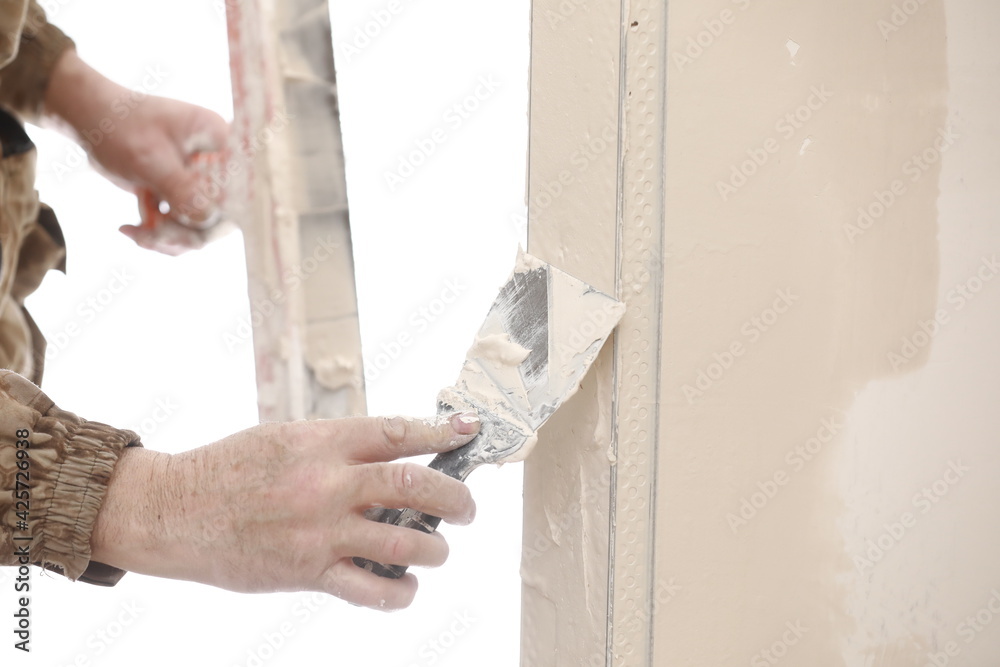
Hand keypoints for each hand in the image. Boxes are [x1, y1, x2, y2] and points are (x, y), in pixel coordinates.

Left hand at [44, 50, 228, 254]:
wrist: (89, 120)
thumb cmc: (120, 128)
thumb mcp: (150, 161)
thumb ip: (182, 190)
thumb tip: (208, 221)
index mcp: (221, 144)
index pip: (240, 189)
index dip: (223, 213)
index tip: (191, 224)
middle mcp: (217, 164)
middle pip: (219, 215)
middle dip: (183, 232)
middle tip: (151, 234)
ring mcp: (199, 180)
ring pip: (198, 227)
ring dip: (167, 237)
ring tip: (136, 232)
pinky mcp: (181, 192)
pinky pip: (181, 227)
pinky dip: (157, 234)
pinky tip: (131, 228)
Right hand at [90, 413, 480, 609]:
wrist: (174, 511)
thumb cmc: (230, 468)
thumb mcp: (286, 438)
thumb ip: (337, 446)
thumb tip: (392, 452)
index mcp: (321, 441)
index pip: (397, 433)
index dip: (441, 433)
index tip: (468, 432)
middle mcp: (326, 483)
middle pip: (412, 485)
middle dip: (454, 498)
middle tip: (467, 508)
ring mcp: (319, 530)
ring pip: (402, 543)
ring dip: (434, 549)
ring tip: (439, 549)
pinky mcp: (307, 571)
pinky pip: (369, 590)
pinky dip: (399, 593)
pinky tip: (406, 588)